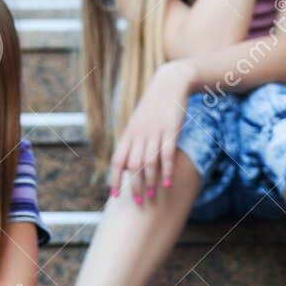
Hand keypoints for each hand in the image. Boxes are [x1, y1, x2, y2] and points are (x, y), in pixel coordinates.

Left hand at [108, 60, 192, 203]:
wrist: (170, 83)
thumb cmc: (154, 107)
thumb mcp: (138, 123)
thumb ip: (133, 143)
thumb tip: (128, 165)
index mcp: (129, 134)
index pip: (118, 160)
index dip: (114, 179)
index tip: (114, 196)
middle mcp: (139, 134)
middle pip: (133, 166)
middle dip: (133, 186)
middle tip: (137, 203)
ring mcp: (155, 132)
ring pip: (149, 163)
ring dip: (149, 182)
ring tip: (152, 197)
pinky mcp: (171, 130)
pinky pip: (167, 155)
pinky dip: (166, 171)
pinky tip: (168, 183)